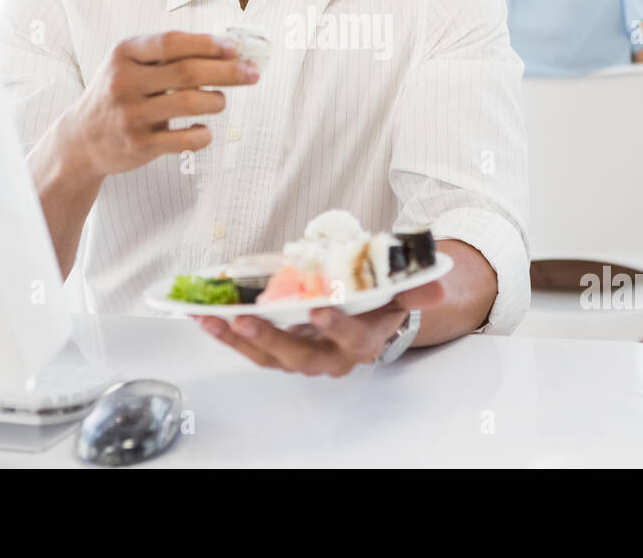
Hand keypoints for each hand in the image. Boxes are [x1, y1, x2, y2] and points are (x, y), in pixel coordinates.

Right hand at [63, 30, 258, 177]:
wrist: (81, 139)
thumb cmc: (119, 93)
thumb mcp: (130, 64)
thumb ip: (167, 55)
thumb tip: (226, 49)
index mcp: (124, 53)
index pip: (171, 42)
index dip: (208, 44)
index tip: (234, 47)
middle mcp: (124, 81)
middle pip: (188, 72)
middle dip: (228, 71)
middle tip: (251, 74)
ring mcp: (131, 114)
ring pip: (190, 102)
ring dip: (217, 100)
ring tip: (219, 101)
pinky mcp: (139, 145)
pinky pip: (185, 139)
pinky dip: (203, 134)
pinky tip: (204, 130)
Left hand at [196, 281, 446, 376]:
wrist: (371, 315)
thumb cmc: (381, 298)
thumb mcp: (401, 289)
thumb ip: (415, 287)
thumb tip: (435, 286)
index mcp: (363, 341)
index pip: (351, 338)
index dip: (334, 328)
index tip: (319, 310)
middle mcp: (332, 358)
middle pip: (299, 356)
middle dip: (270, 339)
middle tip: (246, 319)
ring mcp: (303, 356)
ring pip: (268, 357)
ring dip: (237, 339)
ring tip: (211, 318)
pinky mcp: (280, 350)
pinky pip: (252, 347)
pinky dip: (228, 334)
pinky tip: (207, 317)